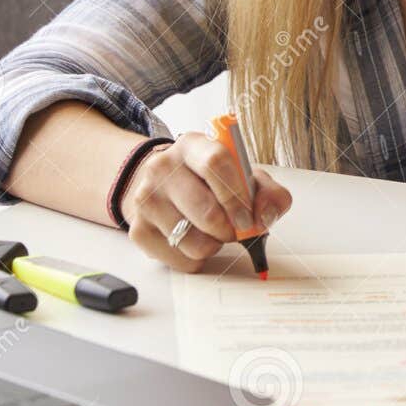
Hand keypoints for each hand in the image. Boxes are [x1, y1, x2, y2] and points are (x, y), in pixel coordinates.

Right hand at [120, 132, 290, 273]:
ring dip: (214, 245)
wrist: (165, 187)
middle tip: (236, 229)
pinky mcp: (138, 229)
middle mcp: (163, 167)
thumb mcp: (245, 176)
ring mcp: (146, 198)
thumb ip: (268, 192)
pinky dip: (196, 258)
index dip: (237, 195)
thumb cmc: (212, 182)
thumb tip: (265, 216)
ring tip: (213, 232)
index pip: (216, 162)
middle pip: (206, 210)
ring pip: (192, 241)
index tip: (248, 217)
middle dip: (230, 229)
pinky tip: (195, 239)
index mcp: (193, 146)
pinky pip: (179, 259)